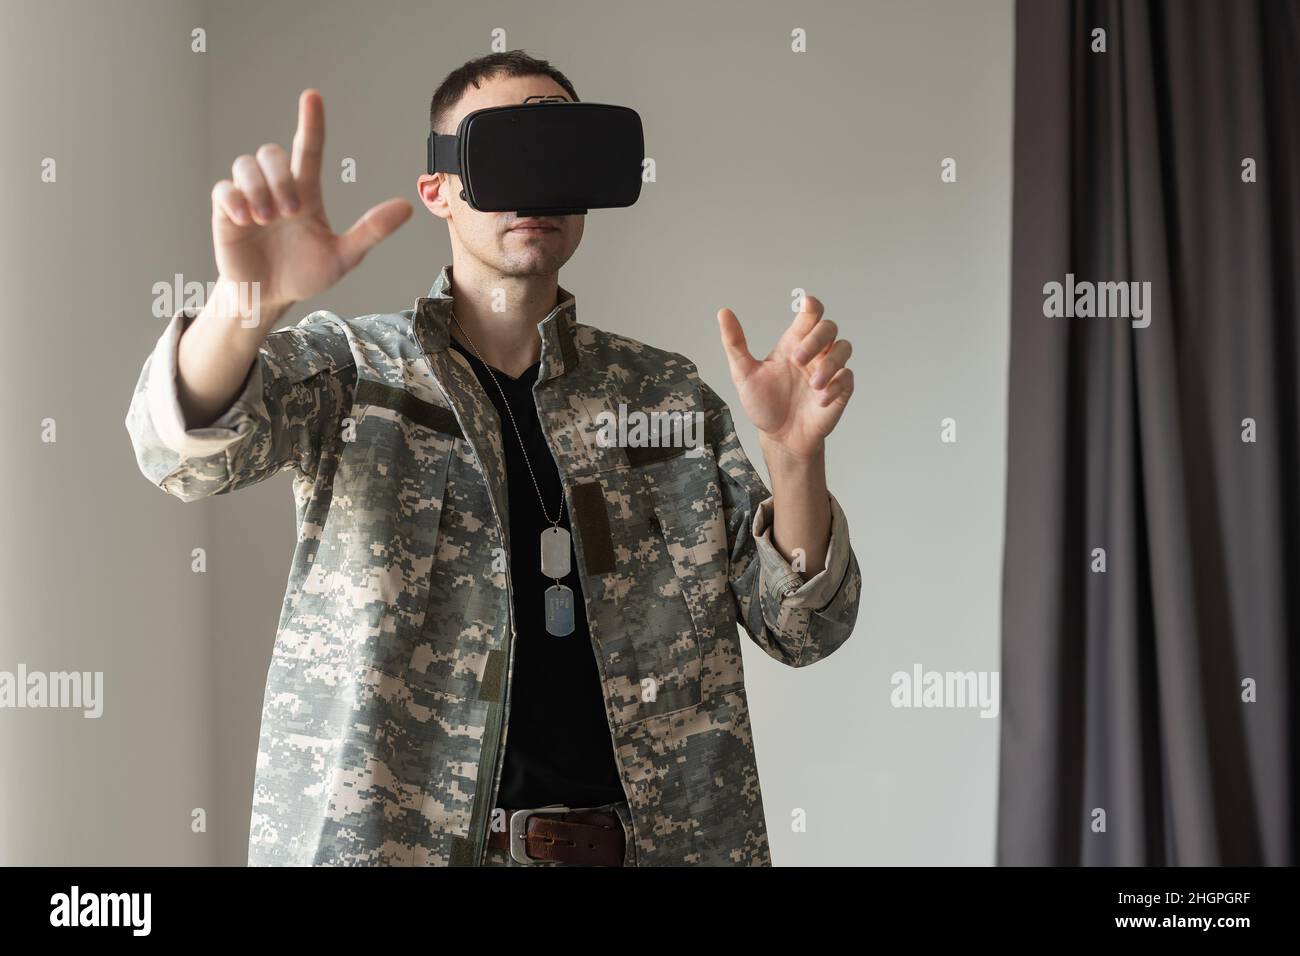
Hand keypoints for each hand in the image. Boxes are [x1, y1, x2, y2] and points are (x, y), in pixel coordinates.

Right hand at [210, 89, 411, 316]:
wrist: (270, 297)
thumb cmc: (305, 274)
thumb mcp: (343, 256)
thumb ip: (371, 231)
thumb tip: (407, 207)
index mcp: (305, 194)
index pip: (307, 149)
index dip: (310, 123)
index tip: (312, 97)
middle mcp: (276, 188)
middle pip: (271, 153)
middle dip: (281, 178)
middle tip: (290, 212)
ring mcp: (249, 198)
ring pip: (245, 164)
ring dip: (258, 188)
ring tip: (267, 219)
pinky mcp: (225, 212)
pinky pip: (222, 189)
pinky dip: (234, 199)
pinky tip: (245, 219)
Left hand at [717, 295, 853, 461]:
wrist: (779, 437)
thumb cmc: (764, 404)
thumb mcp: (743, 374)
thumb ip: (734, 343)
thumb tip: (723, 313)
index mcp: (792, 343)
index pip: (809, 315)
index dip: (811, 306)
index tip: (807, 307)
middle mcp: (813, 353)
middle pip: (828, 327)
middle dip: (816, 339)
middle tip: (798, 360)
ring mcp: (828, 371)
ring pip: (844, 348)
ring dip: (830, 362)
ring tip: (813, 383)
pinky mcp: (839, 391)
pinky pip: (847, 377)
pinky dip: (836, 385)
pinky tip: (820, 399)